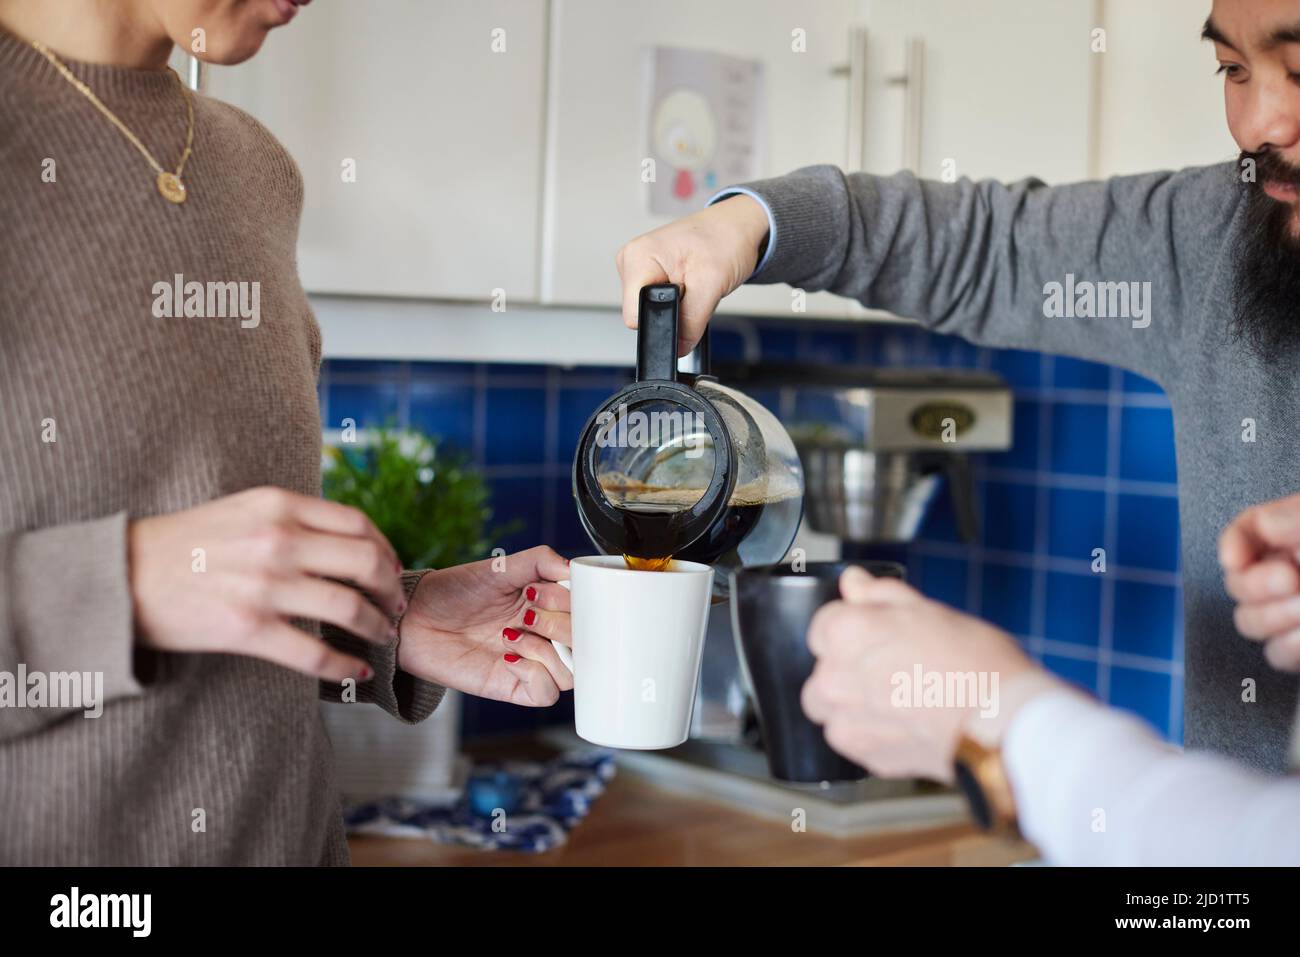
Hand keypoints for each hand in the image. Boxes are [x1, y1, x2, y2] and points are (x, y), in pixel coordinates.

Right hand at [129, 486, 403, 682]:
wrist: (121, 576)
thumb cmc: (185, 544)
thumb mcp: (243, 509)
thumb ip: (292, 516)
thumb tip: (346, 538)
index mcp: (278, 505)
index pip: (358, 524)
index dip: (386, 549)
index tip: (392, 568)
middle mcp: (277, 540)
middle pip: (365, 562)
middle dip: (391, 589)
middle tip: (396, 607)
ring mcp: (263, 585)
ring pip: (348, 607)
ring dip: (376, 626)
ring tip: (382, 637)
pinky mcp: (247, 628)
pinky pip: (313, 652)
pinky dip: (344, 666)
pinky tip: (357, 672)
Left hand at [397, 546, 572, 706]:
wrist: (414, 619)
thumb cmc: (454, 591)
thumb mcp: (499, 568)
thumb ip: (540, 561)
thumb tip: (573, 569)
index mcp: (548, 605)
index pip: (587, 611)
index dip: (573, 602)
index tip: (539, 590)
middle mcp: (545, 635)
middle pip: (586, 644)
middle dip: (561, 625)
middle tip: (526, 612)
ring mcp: (531, 662)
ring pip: (573, 672)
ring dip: (549, 650)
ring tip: (513, 634)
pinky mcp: (513, 686)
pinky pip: (547, 693)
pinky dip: (536, 674)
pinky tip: (509, 656)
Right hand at [616, 193, 769, 354]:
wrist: (737, 227)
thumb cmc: (726, 239)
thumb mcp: (711, 284)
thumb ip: (691, 321)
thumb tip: (678, 348)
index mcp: (637, 257)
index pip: (634, 315)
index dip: (662, 322)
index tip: (684, 307)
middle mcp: (631, 259)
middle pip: (642, 314)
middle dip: (671, 312)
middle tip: (694, 288)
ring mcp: (638, 266)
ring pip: (650, 310)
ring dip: (675, 305)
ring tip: (693, 282)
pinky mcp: (648, 272)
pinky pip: (656, 301)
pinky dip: (677, 299)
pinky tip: (689, 282)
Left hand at [802, 568, 1037, 782]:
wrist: (1003, 724)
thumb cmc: (975, 665)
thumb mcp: (928, 610)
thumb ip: (879, 595)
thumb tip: (854, 582)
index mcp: (844, 634)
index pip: (824, 624)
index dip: (855, 627)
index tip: (878, 635)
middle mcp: (834, 679)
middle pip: (825, 668)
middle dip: (851, 666)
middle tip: (897, 668)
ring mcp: (846, 721)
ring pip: (832, 707)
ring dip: (856, 702)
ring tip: (902, 699)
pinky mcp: (863, 755)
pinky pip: (853, 737)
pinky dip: (872, 731)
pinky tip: (907, 722)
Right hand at [1220, 493, 1299, 670]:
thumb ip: (1298, 519)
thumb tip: (1266, 524)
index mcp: (1295, 536)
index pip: (1246, 533)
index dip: (1233, 545)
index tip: (1234, 559)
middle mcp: (1291, 574)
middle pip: (1237, 582)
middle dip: (1256, 585)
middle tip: (1292, 580)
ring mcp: (1295, 611)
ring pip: (1250, 622)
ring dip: (1272, 618)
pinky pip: (1278, 654)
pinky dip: (1290, 647)